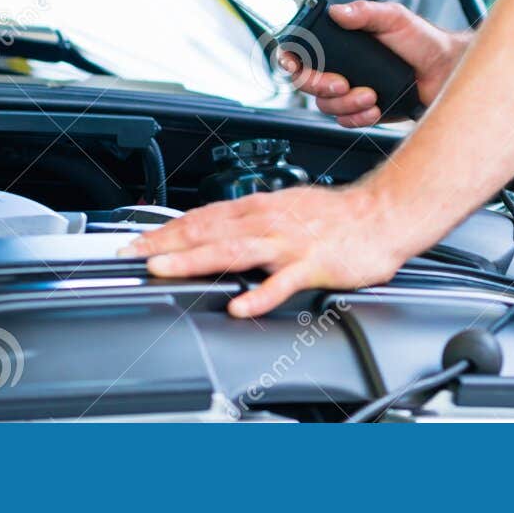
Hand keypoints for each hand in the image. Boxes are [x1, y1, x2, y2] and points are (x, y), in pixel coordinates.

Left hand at [117, 184, 422, 316]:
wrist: (382, 215)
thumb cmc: (337, 217)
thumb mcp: (286, 208)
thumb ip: (251, 222)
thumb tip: (215, 231)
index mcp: (260, 207)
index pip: (203, 217)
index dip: (166, 230)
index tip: (135, 243)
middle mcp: (268, 220)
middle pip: (208, 231)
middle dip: (165, 244)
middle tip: (131, 256)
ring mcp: (289, 242)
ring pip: (234, 250)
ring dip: (195, 260)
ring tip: (164, 270)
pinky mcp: (312, 263)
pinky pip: (282, 282)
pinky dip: (260, 294)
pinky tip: (240, 305)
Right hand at [280, 0, 469, 126]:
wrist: (446, 71)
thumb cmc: (424, 41)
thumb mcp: (394, 18)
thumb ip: (365, 12)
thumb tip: (338, 11)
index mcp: (343, 42)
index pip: (304, 52)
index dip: (290, 60)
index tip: (294, 65)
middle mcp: (343, 66)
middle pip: (307, 83)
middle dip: (320, 85)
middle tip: (342, 83)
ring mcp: (352, 89)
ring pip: (326, 105)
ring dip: (345, 103)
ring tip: (370, 95)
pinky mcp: (364, 110)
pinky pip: (346, 120)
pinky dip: (358, 117)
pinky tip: (375, 107)